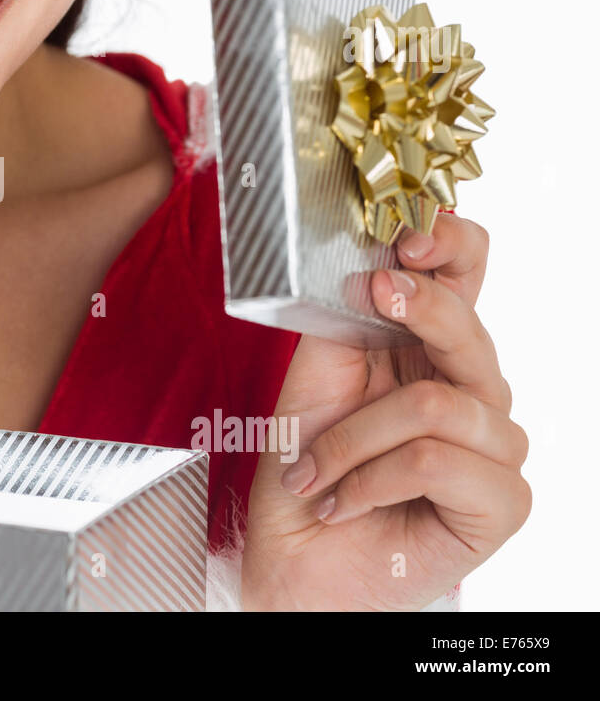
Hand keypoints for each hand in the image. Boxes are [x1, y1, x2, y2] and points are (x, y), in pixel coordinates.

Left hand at [241, 212, 530, 609]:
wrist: (294, 556)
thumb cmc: (307, 469)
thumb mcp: (315, 376)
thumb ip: (347, 317)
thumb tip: (373, 263)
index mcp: (430, 348)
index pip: (468, 274)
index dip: (450, 244)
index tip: (406, 239)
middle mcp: (473, 390)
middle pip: (470, 326)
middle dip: (414, 308)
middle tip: (373, 296)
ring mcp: (495, 446)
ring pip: (435, 404)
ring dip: (352, 440)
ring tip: (316, 472)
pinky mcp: (502, 500)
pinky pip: (433, 460)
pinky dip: (369, 479)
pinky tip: (342, 501)